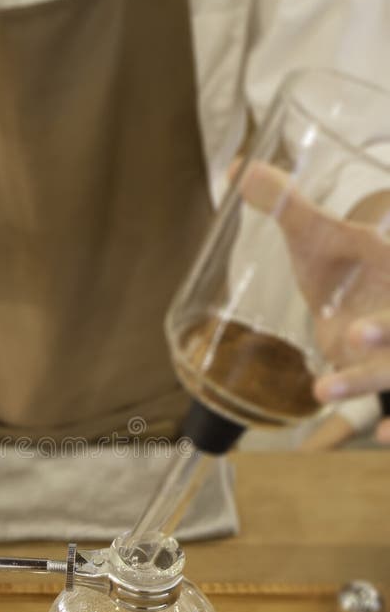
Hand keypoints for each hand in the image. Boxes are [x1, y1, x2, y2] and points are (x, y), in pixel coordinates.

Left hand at [236, 160, 389, 441]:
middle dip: (384, 340)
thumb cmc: (353, 268)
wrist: (374, 295)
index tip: (361, 323)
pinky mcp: (387, 381)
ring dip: (365, 384)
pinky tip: (379, 441)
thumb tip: (236, 170)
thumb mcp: (324, 239)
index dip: (388, 315)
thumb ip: (288, 208)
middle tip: (357, 335)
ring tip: (323, 391)